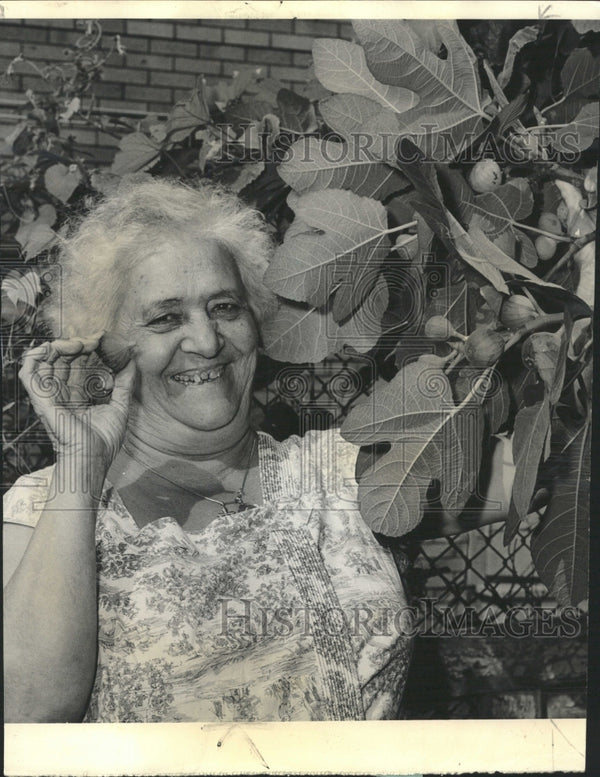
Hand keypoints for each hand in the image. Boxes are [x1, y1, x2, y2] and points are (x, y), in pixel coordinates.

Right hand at [19, 333, 135, 472]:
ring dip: (61, 346)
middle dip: (79, 344)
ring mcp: (50, 396)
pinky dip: (35, 357)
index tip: (104, 339)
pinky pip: (29, 373)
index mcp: (77, 395)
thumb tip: (132, 358)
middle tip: (95, 339)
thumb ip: (125, 382)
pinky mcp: (41, 400)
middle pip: (64, 359)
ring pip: (46, 361)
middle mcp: (62, 393)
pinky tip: (51, 347)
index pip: (78, 364)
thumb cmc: (104, 441)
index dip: (89, 349)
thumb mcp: (120, 405)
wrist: (92, 459)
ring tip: (80, 343)